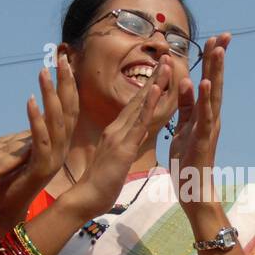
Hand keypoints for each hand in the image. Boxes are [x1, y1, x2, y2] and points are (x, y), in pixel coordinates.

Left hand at [0, 59, 78, 240]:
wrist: (6, 212)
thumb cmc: (10, 183)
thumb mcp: (21, 152)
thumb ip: (31, 134)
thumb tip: (36, 112)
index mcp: (57, 144)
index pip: (68, 109)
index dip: (67, 85)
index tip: (64, 61)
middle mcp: (60, 150)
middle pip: (69, 111)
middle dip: (66, 83)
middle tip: (62, 58)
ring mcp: (52, 159)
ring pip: (57, 122)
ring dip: (50, 96)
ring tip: (43, 74)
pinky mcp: (40, 168)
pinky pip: (40, 140)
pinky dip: (35, 120)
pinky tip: (29, 102)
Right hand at [62, 58, 175, 217]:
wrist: (86, 198)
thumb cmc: (101, 183)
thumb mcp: (118, 158)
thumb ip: (126, 143)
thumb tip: (137, 134)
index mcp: (117, 131)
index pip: (136, 104)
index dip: (149, 86)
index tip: (161, 70)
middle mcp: (117, 127)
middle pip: (139, 97)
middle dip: (154, 77)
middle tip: (168, 57)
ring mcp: (119, 135)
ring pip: (140, 104)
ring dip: (154, 83)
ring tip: (167, 64)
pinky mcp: (123, 146)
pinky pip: (138, 123)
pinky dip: (147, 105)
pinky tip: (155, 89)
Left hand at [170, 32, 229, 216]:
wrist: (193, 190)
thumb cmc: (188, 160)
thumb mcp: (183, 128)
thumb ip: (185, 106)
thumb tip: (186, 82)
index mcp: (204, 114)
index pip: (209, 81)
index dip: (211, 61)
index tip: (213, 38)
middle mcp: (211, 117)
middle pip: (216, 82)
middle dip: (218, 59)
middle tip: (224, 35)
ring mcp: (209, 128)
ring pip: (214, 95)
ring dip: (216, 72)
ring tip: (218, 50)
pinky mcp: (202, 139)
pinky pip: (204, 116)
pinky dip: (206, 99)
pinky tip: (206, 83)